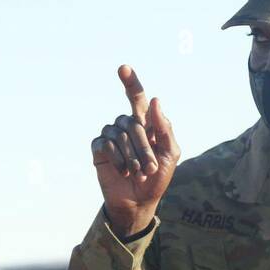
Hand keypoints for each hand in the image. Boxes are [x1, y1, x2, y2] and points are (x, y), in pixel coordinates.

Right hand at [90, 65, 180, 237]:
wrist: (139, 202)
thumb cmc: (157, 178)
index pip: (136, 97)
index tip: (123, 68)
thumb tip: (154, 100)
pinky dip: (117, 158)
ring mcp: (112, 136)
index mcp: (145, 124)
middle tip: (150, 169)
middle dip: (143, 147)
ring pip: (119, 132)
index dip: (130, 82)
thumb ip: (164, 128)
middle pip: (132, 122)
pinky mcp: (99, 149)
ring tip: (137, 173)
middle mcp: (127, 126)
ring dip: (131, 156)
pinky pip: (105, 143)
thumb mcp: (170, 154)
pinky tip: (122, 171)